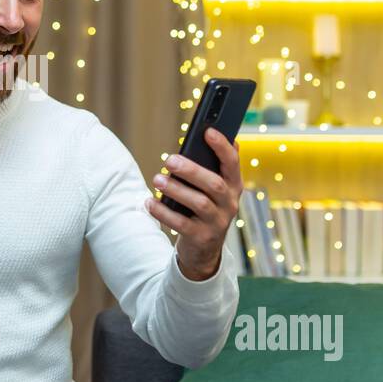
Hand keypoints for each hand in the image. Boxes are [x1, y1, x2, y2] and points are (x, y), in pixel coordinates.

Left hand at [145, 127, 242, 279]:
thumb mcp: (214, 190)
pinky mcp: (202, 237)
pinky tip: (149, 203)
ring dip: (176, 189)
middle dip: (191, 170)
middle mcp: (229, 204)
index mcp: (233, 186)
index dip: (222, 147)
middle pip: (214, 184)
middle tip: (169, 160)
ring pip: (199, 203)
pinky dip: (163, 212)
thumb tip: (211, 132)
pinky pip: (181, 224)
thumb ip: (213, 165)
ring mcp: (217, 222)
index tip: (208, 132)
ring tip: (157, 180)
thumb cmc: (205, 209)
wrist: (204, 249)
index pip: (232, 163)